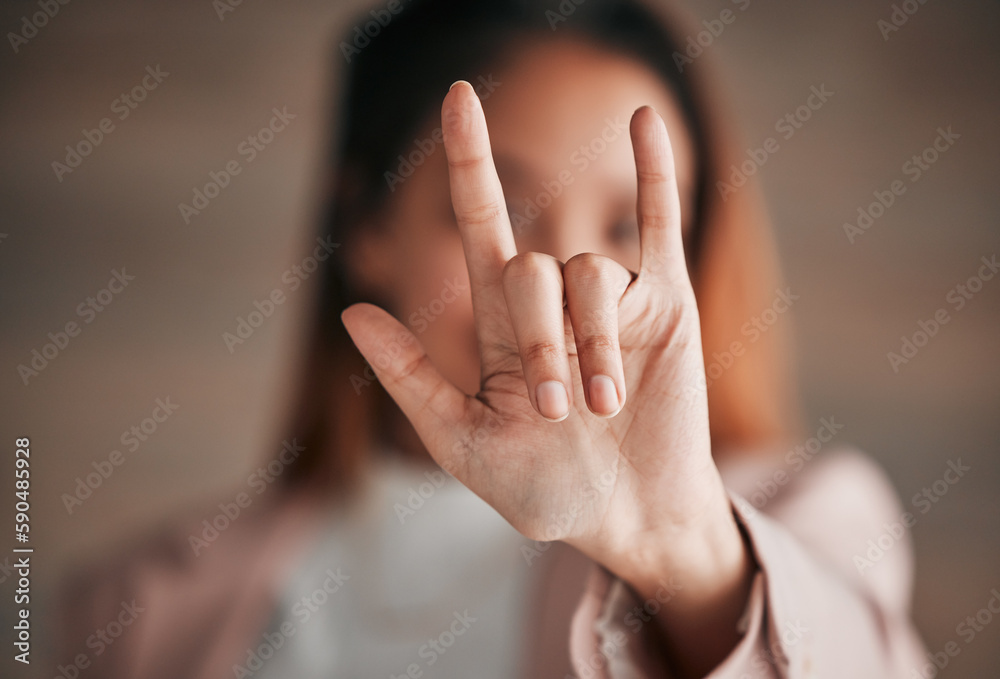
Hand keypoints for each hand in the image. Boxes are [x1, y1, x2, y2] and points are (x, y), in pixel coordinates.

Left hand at [341, 81, 751, 676]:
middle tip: (552, 409)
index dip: (468, 162)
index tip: (458, 96)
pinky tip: (644, 118)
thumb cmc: (543, 489)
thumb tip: (350, 310)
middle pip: (531, 266)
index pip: (479, 224)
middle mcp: (552, 303)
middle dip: (535, 338)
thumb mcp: (463, 444)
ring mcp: (611, 299)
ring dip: (590, 342)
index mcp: (500, 326)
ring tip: (600, 407)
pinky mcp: (667, 305)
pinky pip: (659, 226)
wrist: (626, 520)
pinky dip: (654, 171)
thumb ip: (411, 378)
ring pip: (590, 273)